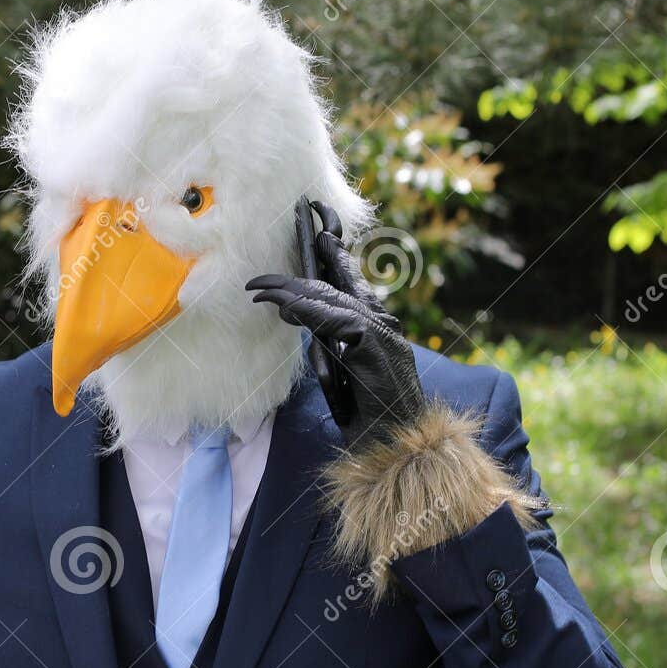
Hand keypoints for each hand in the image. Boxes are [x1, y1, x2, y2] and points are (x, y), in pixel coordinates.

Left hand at [248, 201, 423, 445]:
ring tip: (266, 280)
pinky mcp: (373, 345)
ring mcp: (381, 332)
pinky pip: (332, 318)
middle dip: (321, 248)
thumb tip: (299, 319)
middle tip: (303, 219)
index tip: (318, 235)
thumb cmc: (372, 418)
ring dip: (294, 285)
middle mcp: (382, 324)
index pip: (353, 284)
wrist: (400, 448)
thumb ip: (331, 343)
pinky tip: (282, 305)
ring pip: (332, 295)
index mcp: (378, 330)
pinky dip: (304, 310)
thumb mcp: (346, 375)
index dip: (333, 258)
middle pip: (344, 278)